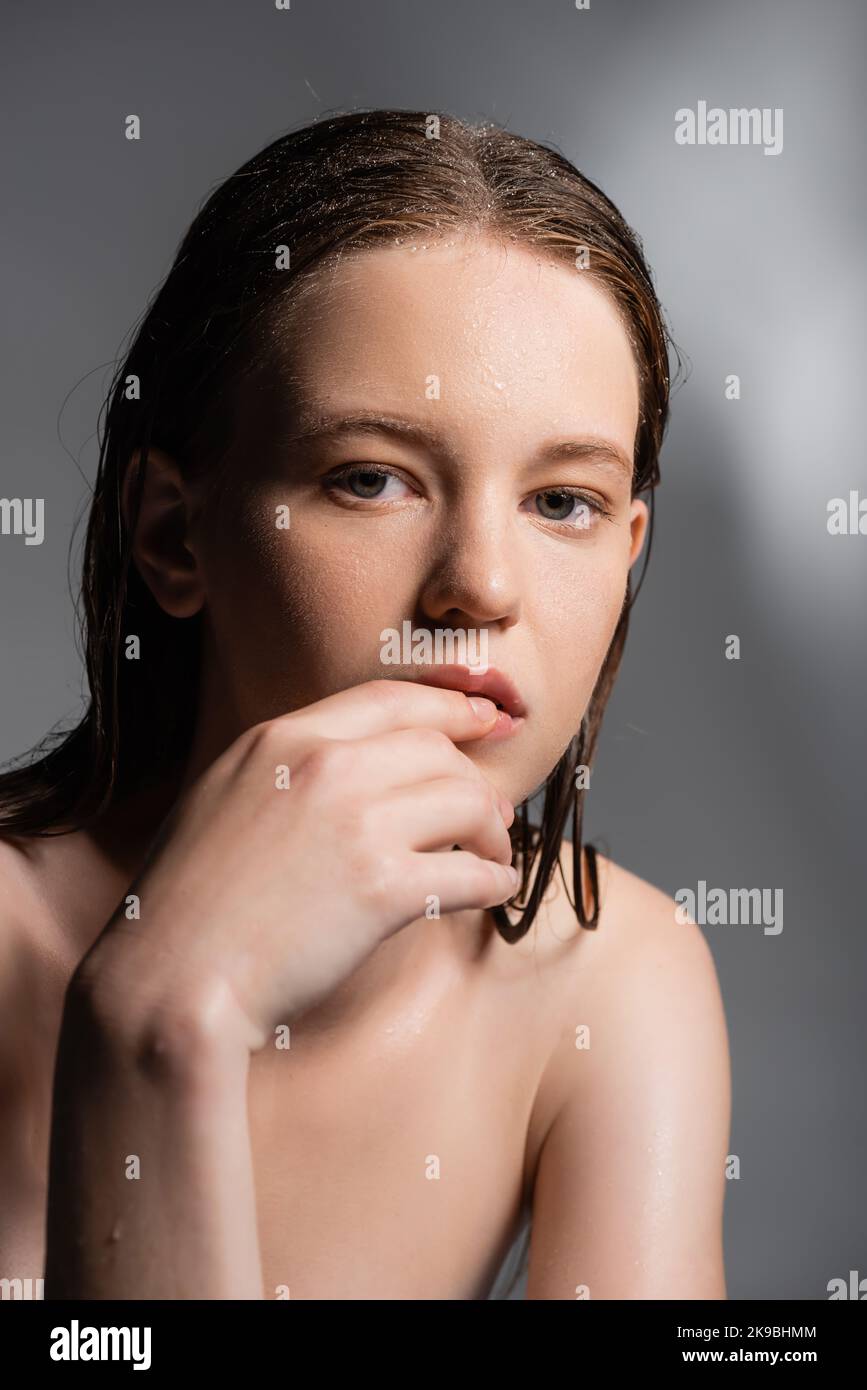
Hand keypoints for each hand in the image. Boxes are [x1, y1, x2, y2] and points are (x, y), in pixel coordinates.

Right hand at [77, 680, 516, 1053]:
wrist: (170, 981)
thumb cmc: (189, 905)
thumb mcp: (222, 799)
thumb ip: (286, 771)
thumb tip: (360, 772)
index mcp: (280, 738)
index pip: (392, 700)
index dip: (451, 708)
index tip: (484, 719)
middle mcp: (323, 766)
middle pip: (439, 750)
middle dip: (475, 780)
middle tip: (489, 814)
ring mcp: (356, 824)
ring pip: (468, 802)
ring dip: (493, 832)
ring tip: (492, 856)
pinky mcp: (382, 888)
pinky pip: (472, 872)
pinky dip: (496, 881)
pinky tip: (494, 891)